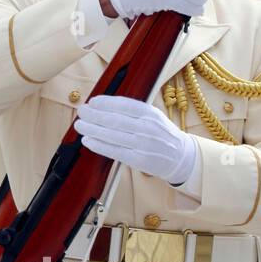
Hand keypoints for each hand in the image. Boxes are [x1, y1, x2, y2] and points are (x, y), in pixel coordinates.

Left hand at [73, 94, 197, 185]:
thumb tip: (104, 105)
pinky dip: (99, 146)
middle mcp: (147, 128)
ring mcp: (143, 144)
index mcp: (150, 114)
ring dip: (92, 129)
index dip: (106, 103)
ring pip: (113, 135)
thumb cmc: (162, 134)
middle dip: (94, 115)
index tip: (92, 102)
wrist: (181, 157)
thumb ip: (133, 111)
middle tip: (81, 111)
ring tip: (80, 125)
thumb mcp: (154, 116)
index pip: (125, 105)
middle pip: (115, 120)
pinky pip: (115, 151)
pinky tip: (87, 140)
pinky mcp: (139, 160)